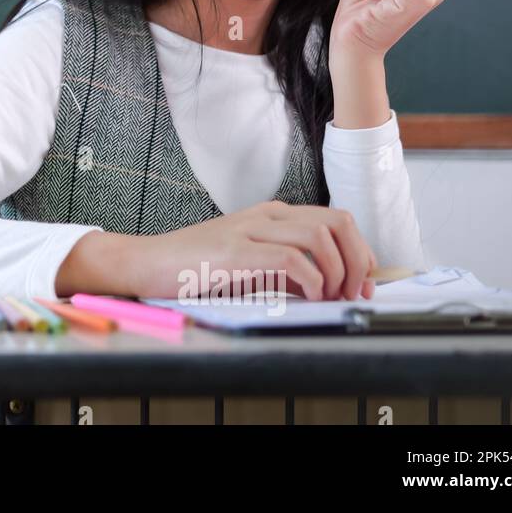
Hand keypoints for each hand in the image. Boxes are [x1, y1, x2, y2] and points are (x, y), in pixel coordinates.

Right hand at [123, 200, 377, 300]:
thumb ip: (287, 272)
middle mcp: (266, 215)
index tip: (364, 284)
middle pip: (337, 221)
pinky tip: (310, 296)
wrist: (146, 263)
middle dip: (359, 259)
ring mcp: (249, 230)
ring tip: (333, 297)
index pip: (336, 219)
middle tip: (356, 293)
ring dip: (338, 270)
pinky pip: (290, 258)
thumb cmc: (195, 268)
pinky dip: (311, 279)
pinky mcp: (234, 252)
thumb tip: (328, 288)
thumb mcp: (250, 266)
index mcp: (272, 215)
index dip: (361, 252)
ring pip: (320, 235)